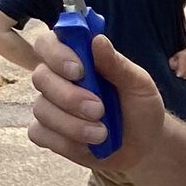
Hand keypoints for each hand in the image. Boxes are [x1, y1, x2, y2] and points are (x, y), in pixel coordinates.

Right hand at [27, 29, 165, 172]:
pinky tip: (87, 146)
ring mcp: (49, 106)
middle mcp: (56, 79)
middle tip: (99, 110)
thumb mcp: (139, 85)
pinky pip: (40, 134)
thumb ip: (118, 64)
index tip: (79, 70)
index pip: (48, 44)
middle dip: (70, 96)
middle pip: (41, 77)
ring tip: (102, 134)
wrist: (145, 145)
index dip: (57, 55)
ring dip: (73, 125)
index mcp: (75, 58)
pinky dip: (65, 142)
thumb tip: (98, 40)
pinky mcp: (47, 133)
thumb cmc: (140, 107)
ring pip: (42, 110)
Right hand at [168, 45, 185, 79]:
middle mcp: (177, 69)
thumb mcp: (183, 58)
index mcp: (173, 63)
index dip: (179, 65)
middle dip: (185, 69)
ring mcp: (183, 73)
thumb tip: (178, 76)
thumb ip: (180, 66)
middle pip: (179, 74)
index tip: (182, 59)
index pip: (172, 67)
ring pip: (185, 77)